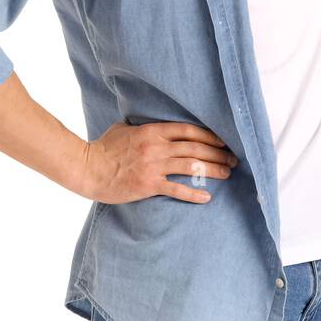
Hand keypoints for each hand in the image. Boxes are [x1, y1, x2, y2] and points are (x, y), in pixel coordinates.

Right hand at [82, 121, 238, 203]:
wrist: (87, 168)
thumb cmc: (103, 148)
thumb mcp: (124, 129)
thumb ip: (142, 126)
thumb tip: (153, 122)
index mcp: (153, 131)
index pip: (189, 130)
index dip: (210, 135)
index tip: (224, 141)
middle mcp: (157, 147)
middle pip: (196, 148)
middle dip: (218, 153)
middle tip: (233, 159)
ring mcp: (154, 166)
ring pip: (191, 166)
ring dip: (213, 170)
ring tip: (227, 173)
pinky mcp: (148, 185)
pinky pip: (176, 189)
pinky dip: (193, 194)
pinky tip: (207, 197)